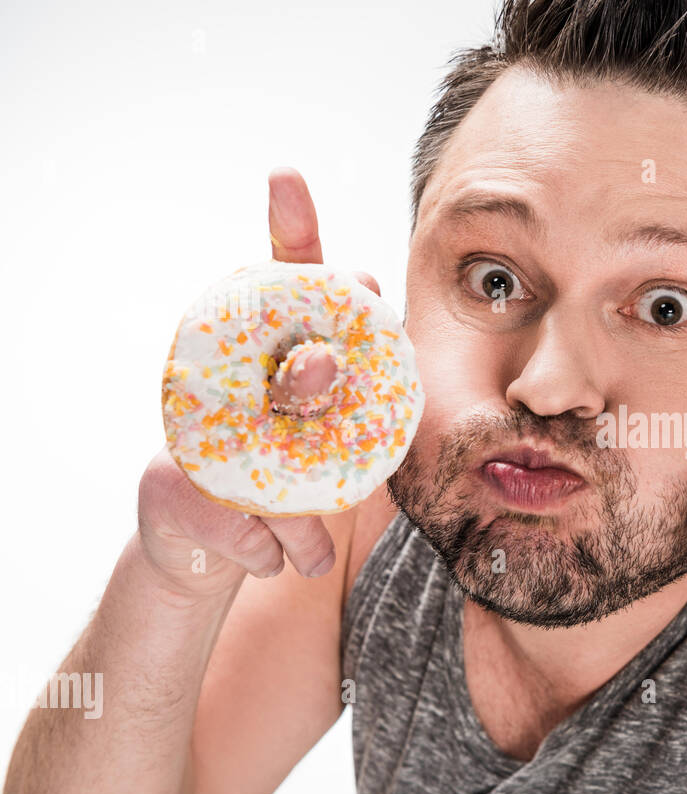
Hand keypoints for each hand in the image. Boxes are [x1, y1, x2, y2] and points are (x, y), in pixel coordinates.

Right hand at [139, 168, 379, 600]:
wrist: (220, 556)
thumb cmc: (287, 486)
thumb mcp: (333, 452)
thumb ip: (352, 413)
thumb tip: (331, 360)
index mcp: (272, 361)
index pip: (283, 284)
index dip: (289, 228)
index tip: (286, 180)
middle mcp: (222, 382)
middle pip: (279, 362)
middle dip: (309, 373)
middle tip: (327, 373)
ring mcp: (187, 433)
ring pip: (276, 467)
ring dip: (303, 517)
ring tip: (308, 543)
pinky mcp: (170, 489)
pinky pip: (256, 525)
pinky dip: (279, 550)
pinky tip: (269, 555)